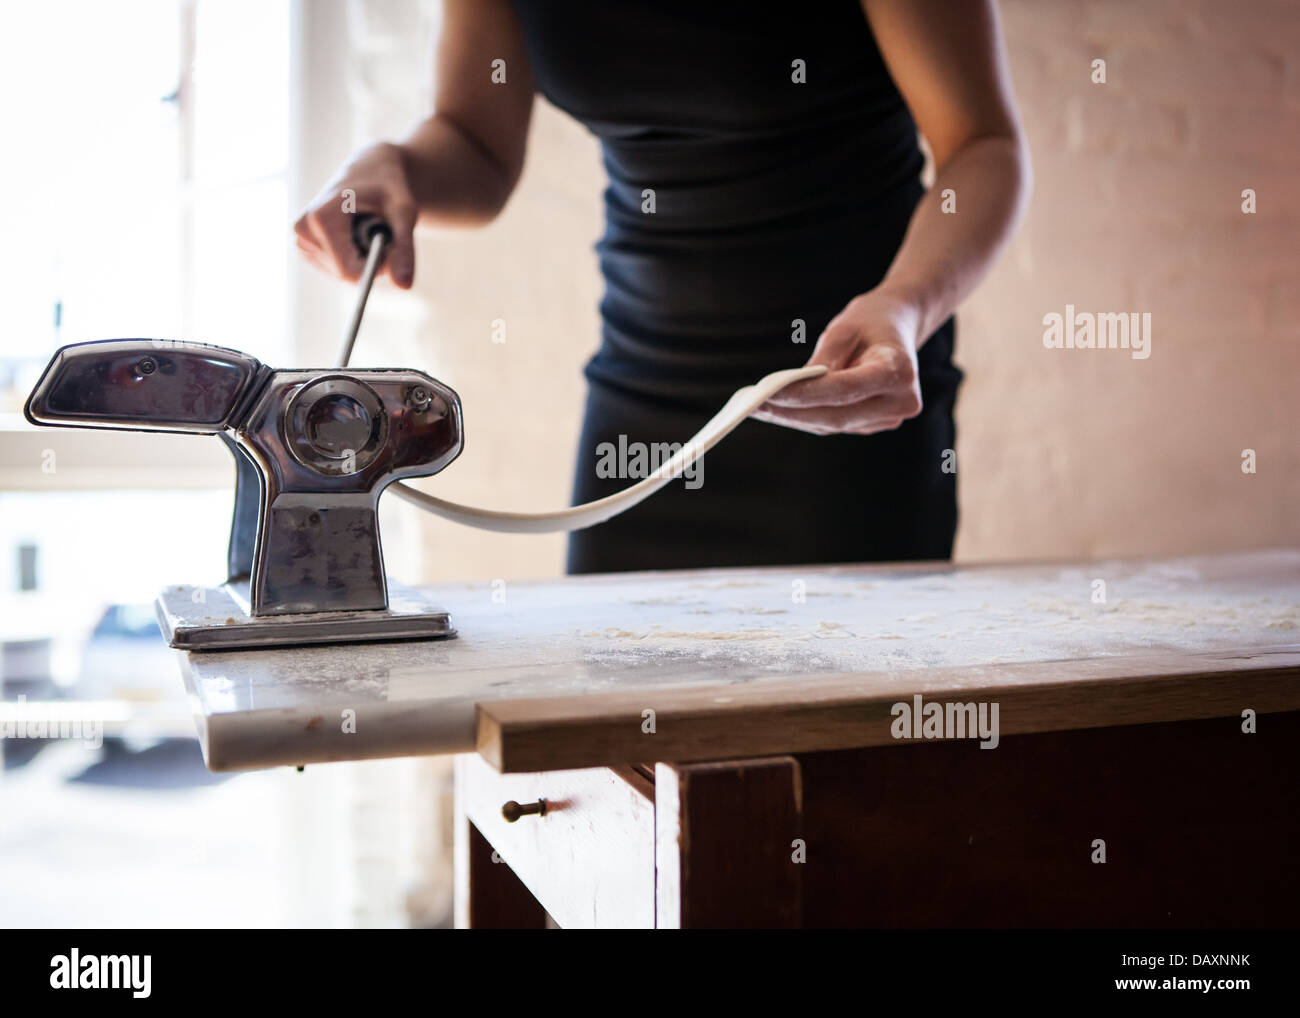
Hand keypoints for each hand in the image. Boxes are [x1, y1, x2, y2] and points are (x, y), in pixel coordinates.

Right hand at [293, 142, 417, 288]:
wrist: (371, 169)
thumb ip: (404, 249)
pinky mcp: (304, 246)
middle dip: (370, 262)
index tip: (394, 249)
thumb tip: (404, 287)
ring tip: (367, 227)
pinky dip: (354, 258)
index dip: (377, 268)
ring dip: (363, 259)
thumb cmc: (389, 187)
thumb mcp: (404, 214)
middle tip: (383, 233)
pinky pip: (338, 270)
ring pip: (342, 274)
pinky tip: (355, 233)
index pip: (348, 271)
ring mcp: (300, 239)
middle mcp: (303, 229)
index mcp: (319, 218)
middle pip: (345, 274)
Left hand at [753, 289, 925, 434]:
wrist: (899, 326)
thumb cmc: (870, 322)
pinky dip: (805, 416)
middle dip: (791, 412)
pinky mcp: (875, 423)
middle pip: (836, 415)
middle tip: (752, 405)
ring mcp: (889, 417)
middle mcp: (901, 401)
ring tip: (756, 407)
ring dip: (793, 417)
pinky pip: (834, 423)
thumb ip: (823, 360)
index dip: (804, 394)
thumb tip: (794, 390)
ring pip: (832, 424)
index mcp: (898, 371)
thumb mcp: (845, 328)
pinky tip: (778, 409)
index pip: (845, 389)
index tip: (767, 393)